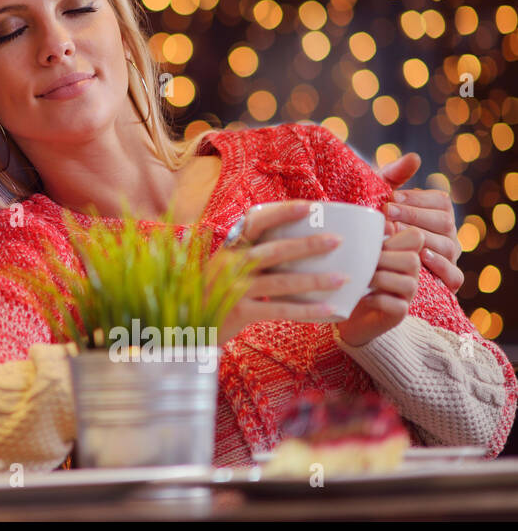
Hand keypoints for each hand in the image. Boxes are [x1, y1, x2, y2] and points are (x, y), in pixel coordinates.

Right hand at [217, 201, 350, 340]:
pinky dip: (305, 310)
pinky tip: (327, 310)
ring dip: (314, 280)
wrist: (188, 324)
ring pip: (280, 282)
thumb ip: (250, 256)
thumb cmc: (215, 293)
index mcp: (229, 249)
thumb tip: (294, 244)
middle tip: (337, 240)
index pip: (255, 223)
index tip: (309, 206)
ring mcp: (233, 289)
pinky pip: (278, 310)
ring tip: (341, 279)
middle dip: (307, 245)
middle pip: (273, 251)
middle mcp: (230, 265)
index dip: (282, 213)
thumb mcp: (225, 267)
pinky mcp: (239, 312)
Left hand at [335, 227, 423, 345]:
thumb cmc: (349, 273)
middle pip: (413, 259)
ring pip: (409, 282)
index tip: (383, 235)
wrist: (341, 308)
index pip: (417, 237)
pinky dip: (378, 299)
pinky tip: (363, 296)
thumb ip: (368, 236)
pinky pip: (398, 305)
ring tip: (362, 279)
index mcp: (402, 252)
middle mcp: (410, 273)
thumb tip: (383, 220)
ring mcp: (405, 294)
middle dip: (386, 258)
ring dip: (381, 278)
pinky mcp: (398, 314)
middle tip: (366, 261)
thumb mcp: (355, 251)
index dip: (403, 234)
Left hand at [376, 151, 462, 291]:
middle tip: (387, 213)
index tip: (391, 198)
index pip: (440, 201)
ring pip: (449, 247)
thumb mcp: (379, 198)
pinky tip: (422, 255)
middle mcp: (448, 236)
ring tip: (397, 234)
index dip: (418, 199)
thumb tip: (414, 157)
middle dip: (415, 216)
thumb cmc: (373, 227)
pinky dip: (441, 266)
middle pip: (444, 222)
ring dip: (423, 239)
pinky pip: (454, 276)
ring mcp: (449, 259)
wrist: (364, 264)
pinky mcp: (446, 283)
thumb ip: (394, 176)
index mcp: (437, 214)